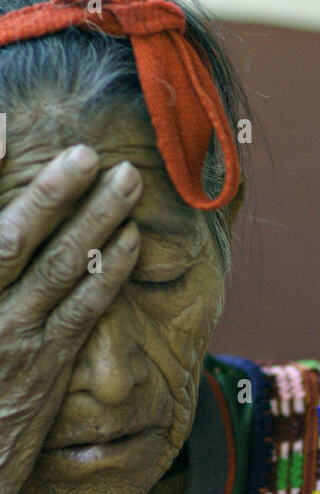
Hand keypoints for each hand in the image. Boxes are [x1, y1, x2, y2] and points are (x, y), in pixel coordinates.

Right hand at [0, 144, 142, 493]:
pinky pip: (84, 311)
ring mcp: (10, 339)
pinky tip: (133, 240)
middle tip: (85, 152)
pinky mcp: (46, 366)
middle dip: (50, 192)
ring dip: (96, 219)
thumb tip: (7, 210)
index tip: (3, 127)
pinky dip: (111, 272)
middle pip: (10, 241)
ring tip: (126, 179)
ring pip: (58, 270)